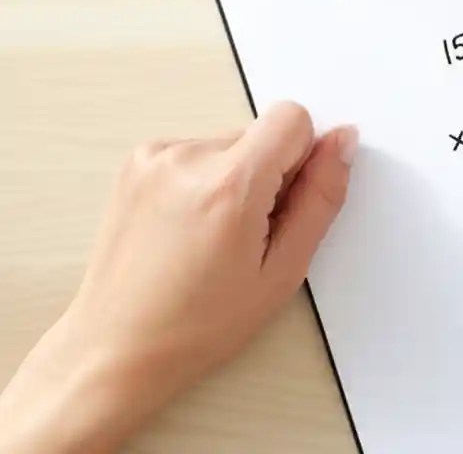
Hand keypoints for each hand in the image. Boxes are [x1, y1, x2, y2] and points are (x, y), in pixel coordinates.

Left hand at [0, 102, 356, 453]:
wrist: (118, 344)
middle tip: (248, 235)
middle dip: (268, 175)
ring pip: (231, 145)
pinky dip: (205, 183)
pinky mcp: (137, 163)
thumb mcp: (283, 270)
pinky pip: (197, 153)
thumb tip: (342, 142)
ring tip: (213, 238)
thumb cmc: (199, 323)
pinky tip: (190, 229)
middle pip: (261, 134)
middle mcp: (187, 159)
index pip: (293, 118)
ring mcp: (155, 157)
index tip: (285, 204)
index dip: (303, 158)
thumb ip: (321, 198)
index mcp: (230, 186)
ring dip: (235, 180)